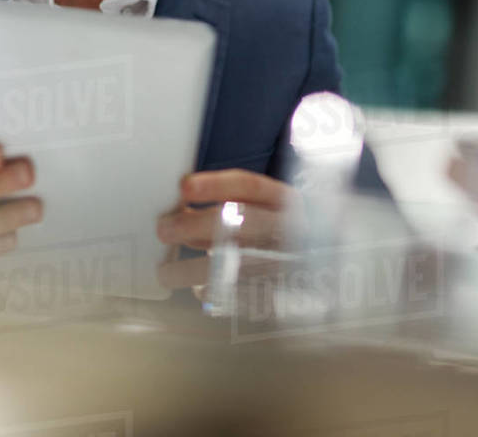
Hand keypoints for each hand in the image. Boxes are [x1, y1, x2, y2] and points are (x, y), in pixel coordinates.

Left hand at [156, 170, 303, 291]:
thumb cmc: (273, 231)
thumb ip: (224, 207)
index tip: (183, 186)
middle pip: (241, 222)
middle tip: (164, 230)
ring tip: (165, 273)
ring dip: (193, 269)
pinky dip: (214, 291)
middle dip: (197, 226)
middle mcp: (288, 227)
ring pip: (236, 263)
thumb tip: (177, 213)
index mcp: (283, 200)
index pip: (249, 185)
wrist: (313, 263)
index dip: (215, 184)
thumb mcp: (260, 209)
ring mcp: (285, 260)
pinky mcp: (278, 290)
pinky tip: (198, 289)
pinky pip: (240, 293)